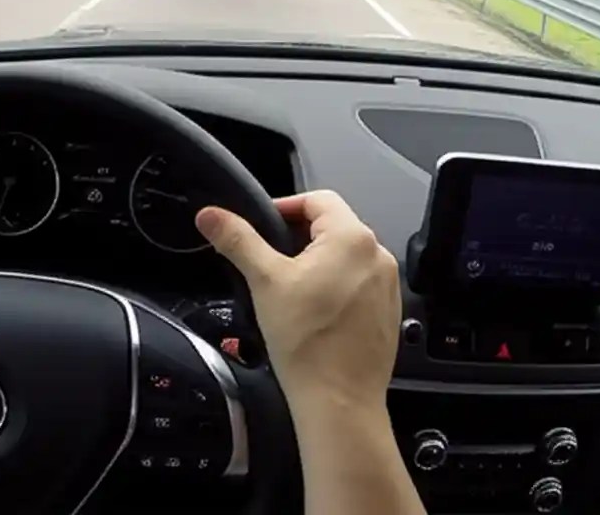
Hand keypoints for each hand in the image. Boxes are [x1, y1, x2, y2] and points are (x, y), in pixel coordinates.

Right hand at [195, 190, 400, 408]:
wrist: (338, 400)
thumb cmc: (308, 343)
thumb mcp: (264, 281)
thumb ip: (237, 240)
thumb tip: (212, 215)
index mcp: (352, 238)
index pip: (317, 199)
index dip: (285, 207)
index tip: (262, 225)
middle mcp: (378, 256)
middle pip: (332, 227)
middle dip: (298, 239)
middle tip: (269, 262)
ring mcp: (387, 285)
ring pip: (345, 257)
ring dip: (317, 263)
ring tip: (290, 291)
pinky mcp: (388, 311)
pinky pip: (359, 284)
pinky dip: (336, 287)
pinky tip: (314, 313)